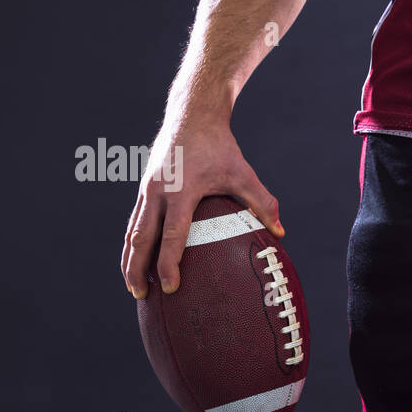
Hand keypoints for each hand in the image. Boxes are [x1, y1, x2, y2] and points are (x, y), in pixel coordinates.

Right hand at [121, 112, 282, 298]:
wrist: (192, 115)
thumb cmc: (220, 146)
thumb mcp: (243, 173)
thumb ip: (262, 203)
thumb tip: (281, 232)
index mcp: (181, 191)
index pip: (173, 234)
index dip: (169, 263)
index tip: (171, 287)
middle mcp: (158, 191)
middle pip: (141, 238)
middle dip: (138, 269)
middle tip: (142, 296)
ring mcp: (146, 189)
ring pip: (132, 231)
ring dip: (130, 260)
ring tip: (135, 287)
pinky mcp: (144, 188)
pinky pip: (134, 221)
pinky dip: (133, 243)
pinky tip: (137, 261)